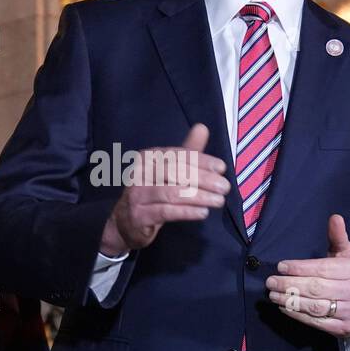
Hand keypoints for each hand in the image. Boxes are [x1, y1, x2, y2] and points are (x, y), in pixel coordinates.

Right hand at [99, 123, 228, 255]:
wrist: (125, 223)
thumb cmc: (151, 193)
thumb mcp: (168, 171)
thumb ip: (186, 152)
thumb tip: (202, 127)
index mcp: (147, 158)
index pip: (177, 156)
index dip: (201, 161)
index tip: (222, 168)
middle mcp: (138, 173)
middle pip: (176, 173)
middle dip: (204, 180)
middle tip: (224, 187)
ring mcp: (136, 195)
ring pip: (172, 192)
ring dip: (199, 197)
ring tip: (218, 201)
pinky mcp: (138, 216)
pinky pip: (166, 212)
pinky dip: (187, 212)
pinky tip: (203, 213)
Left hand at [266, 214, 349, 335]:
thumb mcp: (348, 255)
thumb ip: (338, 237)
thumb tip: (335, 217)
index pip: (322, 268)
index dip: (299, 268)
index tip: (281, 266)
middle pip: (316, 288)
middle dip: (290, 284)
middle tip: (271, 282)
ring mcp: (349, 311)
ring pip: (315, 306)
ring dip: (290, 301)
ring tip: (274, 295)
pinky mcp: (343, 328)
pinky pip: (317, 322)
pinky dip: (298, 315)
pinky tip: (285, 308)